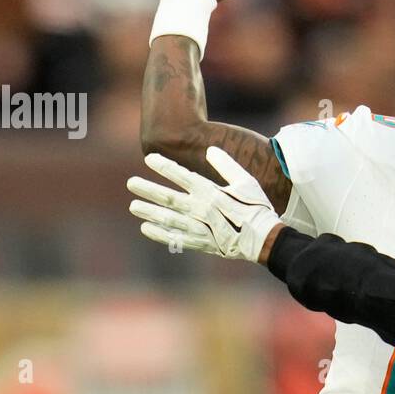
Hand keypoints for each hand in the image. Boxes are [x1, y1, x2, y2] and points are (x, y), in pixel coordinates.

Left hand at [128, 145, 281, 262]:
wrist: (263, 239)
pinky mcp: (201, 243)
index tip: (149, 158)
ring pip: (168, 218)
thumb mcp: (246, 182)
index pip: (182, 176)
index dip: (164, 166)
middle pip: (168, 198)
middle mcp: (200, 209)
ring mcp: (199, 228)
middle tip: (131, 183)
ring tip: (133, 206)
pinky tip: (146, 228)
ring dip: (149, 211)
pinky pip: (175, 238)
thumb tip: (210, 150)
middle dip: (148, 189)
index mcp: (210, 192)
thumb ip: (226, 166)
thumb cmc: (256, 207)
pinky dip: (160, 234)